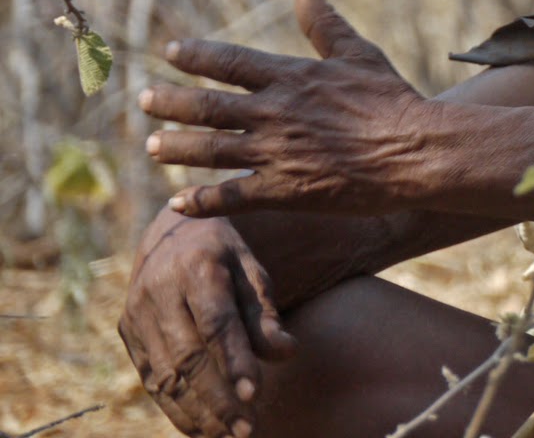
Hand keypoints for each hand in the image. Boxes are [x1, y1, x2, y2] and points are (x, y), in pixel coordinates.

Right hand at [118, 211, 295, 437]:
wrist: (171, 233)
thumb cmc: (225, 255)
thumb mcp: (251, 269)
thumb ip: (265, 312)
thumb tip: (286, 352)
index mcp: (196, 266)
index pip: (215, 322)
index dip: (234, 360)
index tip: (254, 394)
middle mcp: (159, 292)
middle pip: (187, 356)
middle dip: (218, 399)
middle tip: (247, 429)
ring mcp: (137, 316)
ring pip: (165, 376)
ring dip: (198, 413)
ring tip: (229, 437)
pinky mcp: (129, 336)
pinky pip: (152, 381)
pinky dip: (177, 410)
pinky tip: (204, 431)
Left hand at [142, 0, 437, 215]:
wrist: (415, 151)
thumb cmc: (393, 100)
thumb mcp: (360, 54)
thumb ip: (325, 25)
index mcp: (292, 78)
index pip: (231, 63)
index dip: (198, 56)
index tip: (171, 52)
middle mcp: (275, 113)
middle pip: (209, 106)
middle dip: (172, 102)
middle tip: (144, 99)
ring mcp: (276, 154)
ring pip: (211, 150)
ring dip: (177, 147)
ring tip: (152, 146)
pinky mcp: (285, 191)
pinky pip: (232, 197)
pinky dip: (202, 200)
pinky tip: (178, 202)